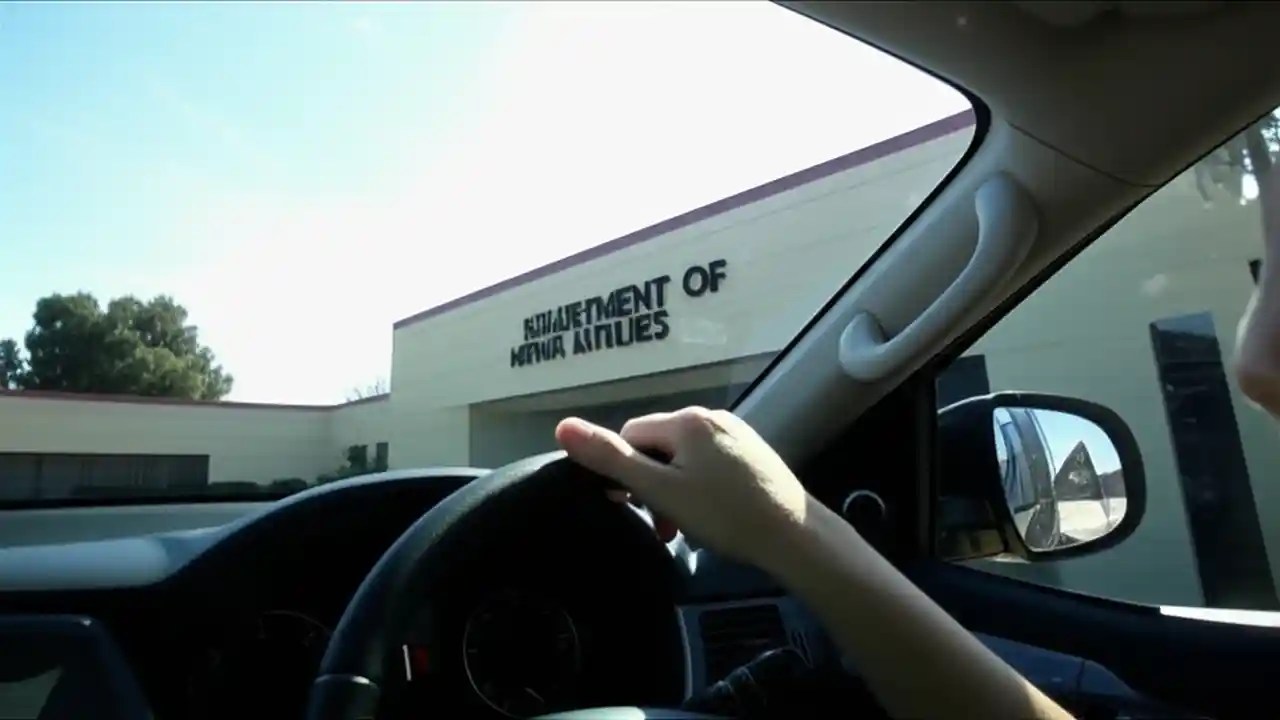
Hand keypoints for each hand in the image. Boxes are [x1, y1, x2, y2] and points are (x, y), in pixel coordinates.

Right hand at [554, 406, 813, 573]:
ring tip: (681, 528)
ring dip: (673, 489)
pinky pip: (709, 463)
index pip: (631, 435)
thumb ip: (612, 459)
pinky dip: (698, 487)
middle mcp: (711, 415)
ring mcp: (736, 433)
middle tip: (660, 526)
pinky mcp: (752, 452)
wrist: (795, 536)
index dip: (624, 472)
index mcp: (686, 420)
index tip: (632, 506)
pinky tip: (709, 516)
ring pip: (684, 458)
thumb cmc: (724, 514)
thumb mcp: (660, 491)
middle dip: (650, 483)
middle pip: (658, 446)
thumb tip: (561, 425)